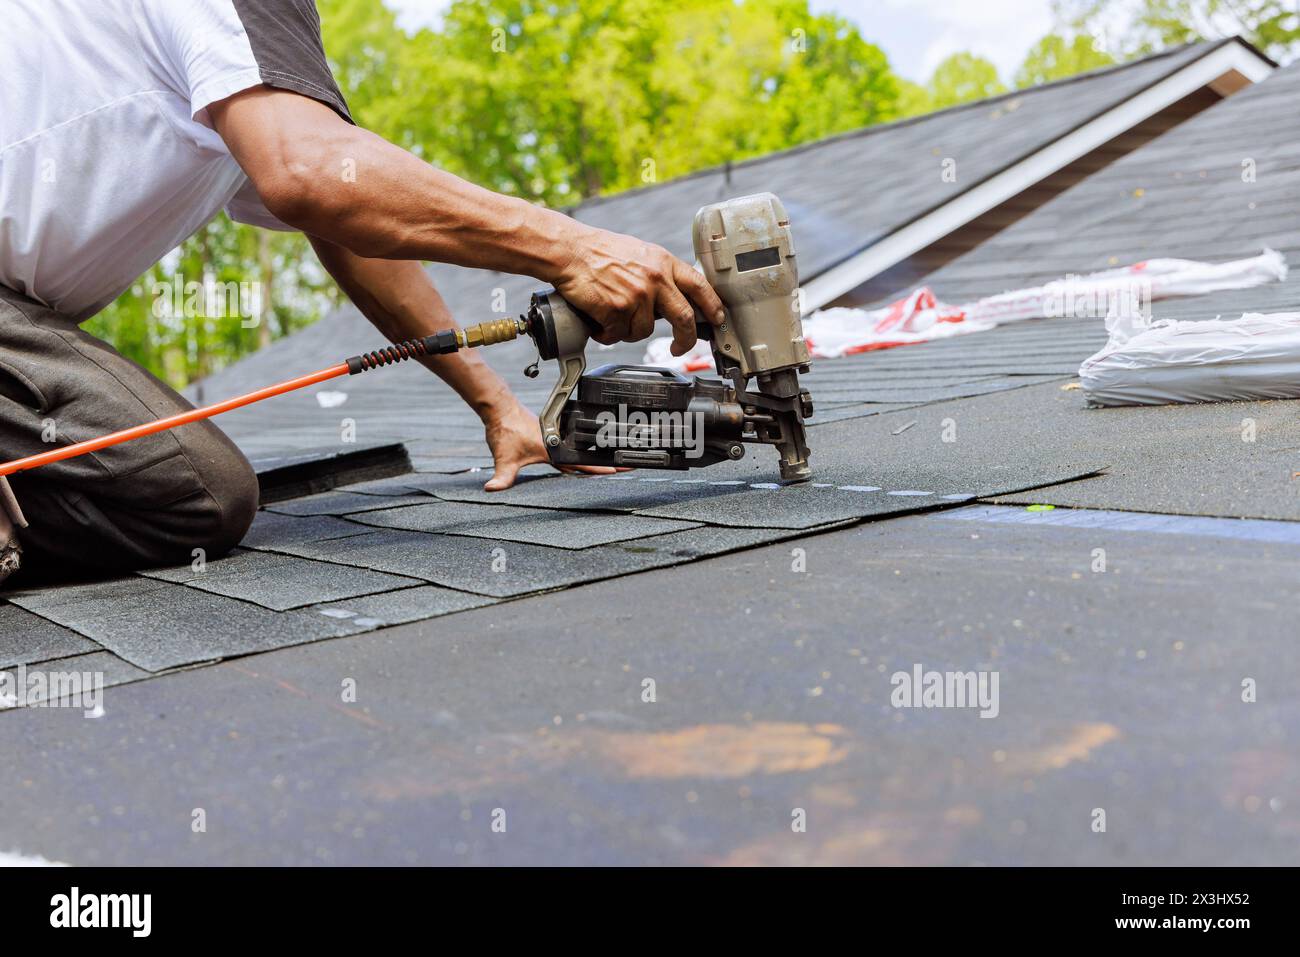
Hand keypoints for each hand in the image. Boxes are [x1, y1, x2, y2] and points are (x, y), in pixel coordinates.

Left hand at [482, 397, 622, 490]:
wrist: (500, 409)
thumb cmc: (504, 431)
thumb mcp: (503, 459)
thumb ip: (501, 477)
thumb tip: (491, 490)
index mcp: (553, 449)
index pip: (582, 462)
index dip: (601, 467)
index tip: (620, 467)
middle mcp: (558, 441)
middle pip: (588, 454)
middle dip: (608, 460)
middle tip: (628, 464)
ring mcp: (555, 435)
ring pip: (581, 447)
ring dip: (598, 452)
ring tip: (617, 459)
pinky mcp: (550, 431)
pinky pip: (571, 442)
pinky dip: (582, 448)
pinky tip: (588, 450)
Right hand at [554, 226, 724, 355]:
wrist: (569, 251)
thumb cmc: (599, 252)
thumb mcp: (640, 254)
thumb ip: (659, 274)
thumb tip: (674, 296)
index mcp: (663, 263)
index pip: (699, 286)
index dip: (712, 305)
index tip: (718, 318)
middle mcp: (655, 279)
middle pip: (684, 318)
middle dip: (686, 339)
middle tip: (680, 347)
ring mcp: (637, 296)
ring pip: (644, 331)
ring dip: (628, 331)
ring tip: (612, 316)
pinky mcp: (617, 310)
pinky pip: (618, 335)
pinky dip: (607, 333)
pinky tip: (598, 320)